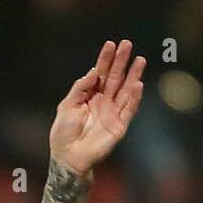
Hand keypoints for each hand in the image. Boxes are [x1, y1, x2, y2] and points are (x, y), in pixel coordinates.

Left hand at [49, 39, 145, 174]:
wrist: (67, 158)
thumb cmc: (63, 134)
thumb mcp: (66, 107)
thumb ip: (79, 89)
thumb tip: (93, 71)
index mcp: (89, 96)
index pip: (100, 74)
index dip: (105, 59)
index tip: (110, 44)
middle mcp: (103, 101)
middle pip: (115, 78)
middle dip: (121, 61)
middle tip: (127, 44)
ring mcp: (113, 112)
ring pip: (126, 90)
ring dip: (134, 75)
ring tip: (140, 60)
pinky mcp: (119, 125)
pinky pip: (129, 109)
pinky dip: (134, 98)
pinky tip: (138, 84)